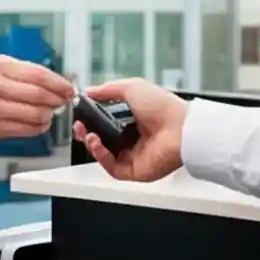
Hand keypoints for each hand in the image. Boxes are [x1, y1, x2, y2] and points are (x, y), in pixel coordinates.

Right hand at [0, 55, 74, 140]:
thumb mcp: (1, 68)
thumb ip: (28, 73)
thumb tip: (60, 85)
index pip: (38, 74)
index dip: (58, 84)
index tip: (69, 90)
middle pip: (39, 95)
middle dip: (56, 101)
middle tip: (62, 103)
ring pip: (34, 115)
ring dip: (48, 116)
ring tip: (49, 114)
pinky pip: (24, 130)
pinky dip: (38, 128)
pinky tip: (39, 124)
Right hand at [73, 78, 188, 181]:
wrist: (180, 128)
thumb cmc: (163, 107)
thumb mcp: (131, 87)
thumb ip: (108, 90)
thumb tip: (89, 91)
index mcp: (134, 121)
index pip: (106, 125)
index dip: (91, 121)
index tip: (81, 116)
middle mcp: (134, 140)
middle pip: (103, 142)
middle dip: (87, 134)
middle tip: (79, 127)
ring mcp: (135, 156)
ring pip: (106, 157)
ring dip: (93, 146)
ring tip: (88, 135)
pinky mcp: (137, 171)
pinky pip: (113, 169)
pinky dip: (101, 158)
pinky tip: (97, 145)